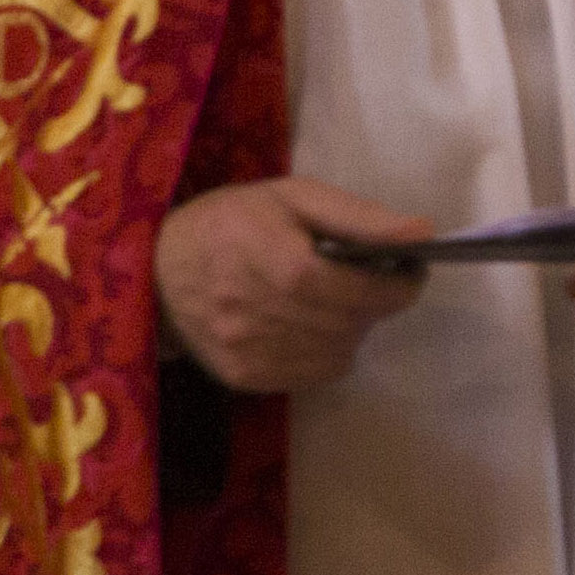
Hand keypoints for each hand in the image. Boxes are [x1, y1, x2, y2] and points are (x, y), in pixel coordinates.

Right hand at [155, 176, 429, 395]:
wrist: (152, 269)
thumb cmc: (228, 221)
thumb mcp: (292, 197)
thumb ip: (360, 217)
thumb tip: (423, 233)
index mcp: (284, 267)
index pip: (366, 291)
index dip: (399, 285)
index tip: (410, 270)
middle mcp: (267, 318)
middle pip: (355, 324)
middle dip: (375, 303)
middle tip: (369, 280)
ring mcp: (252, 353)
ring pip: (340, 355)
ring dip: (351, 329)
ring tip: (333, 300)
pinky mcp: (243, 377)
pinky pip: (312, 375)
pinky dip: (324, 351)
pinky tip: (307, 324)